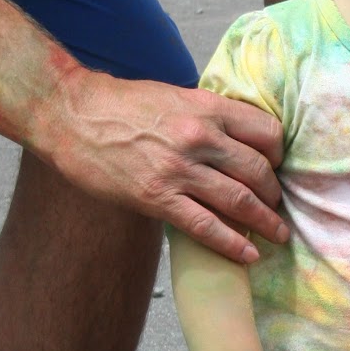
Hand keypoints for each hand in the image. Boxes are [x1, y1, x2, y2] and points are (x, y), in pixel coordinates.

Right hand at [32, 67, 287, 264]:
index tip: (278, 167)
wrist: (71, 114)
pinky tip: (249, 254)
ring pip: (241, 200)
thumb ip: (206, 116)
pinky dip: (233, 244)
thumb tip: (232, 138)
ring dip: (266, 222)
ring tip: (278, 234)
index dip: (279, 154)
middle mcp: (200, 137)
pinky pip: (206, 227)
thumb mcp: (174, 96)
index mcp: (207, 108)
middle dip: (275, 194)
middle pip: (259, 170)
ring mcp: (179, 170)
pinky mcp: (157, 198)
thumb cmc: (119, 103)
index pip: (267, 133)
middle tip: (278, 206)